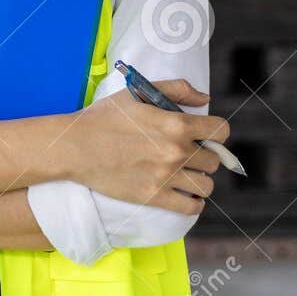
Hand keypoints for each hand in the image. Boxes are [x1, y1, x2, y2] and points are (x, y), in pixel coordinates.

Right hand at [64, 79, 227, 215]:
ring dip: (199, 180)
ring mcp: (166, 176)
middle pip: (214, 161)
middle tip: (188, 155)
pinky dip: (193, 202)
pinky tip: (184, 194)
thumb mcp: (138, 92)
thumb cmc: (104, 117)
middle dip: (204, 156)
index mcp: (175, 124)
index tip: (205, 136)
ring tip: (186, 175)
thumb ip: (175, 89)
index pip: (221, 131)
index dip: (216, 133)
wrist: (75, 146)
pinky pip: (191, 206)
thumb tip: (205, 100)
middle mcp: (176, 151)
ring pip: (206, 185)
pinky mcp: (154, 196)